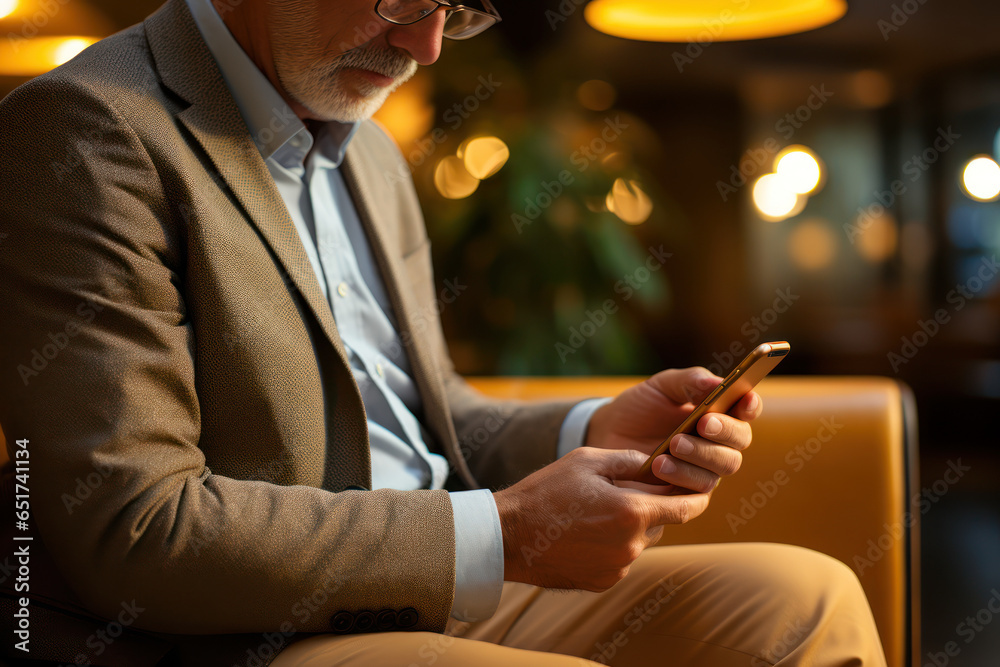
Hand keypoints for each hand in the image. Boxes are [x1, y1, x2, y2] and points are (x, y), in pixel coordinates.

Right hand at [494, 447, 708, 590]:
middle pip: (660, 522)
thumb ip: (629, 460)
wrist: (510, 535)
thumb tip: (656, 461)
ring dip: (630, 526)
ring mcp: (617, 567)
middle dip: (650, 506)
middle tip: (624, 490)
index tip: (701, 488)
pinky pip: (621, 558)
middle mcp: (631, 545)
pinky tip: (586, 531)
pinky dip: (613, 544)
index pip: (686, 507)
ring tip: (597, 510)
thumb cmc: (546, 492)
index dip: (697, 496)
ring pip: (639, 541)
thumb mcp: (588, 461)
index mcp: (632, 512)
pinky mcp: (603, 581)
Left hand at [585, 367, 762, 492]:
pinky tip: (659, 465)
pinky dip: (682, 477)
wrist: (607, 435)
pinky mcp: (687, 492)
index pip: (747, 409)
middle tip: (702, 424)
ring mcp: (706, 468)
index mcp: (719, 411)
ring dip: (700, 455)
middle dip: (724, 431)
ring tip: (672, 445)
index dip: (751, 405)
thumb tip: (717, 383)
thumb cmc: (640, 408)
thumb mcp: (660, 387)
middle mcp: (719, 442)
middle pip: (740, 441)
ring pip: (722, 468)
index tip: (744, 400)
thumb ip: (688, 382)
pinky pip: (698, 491)